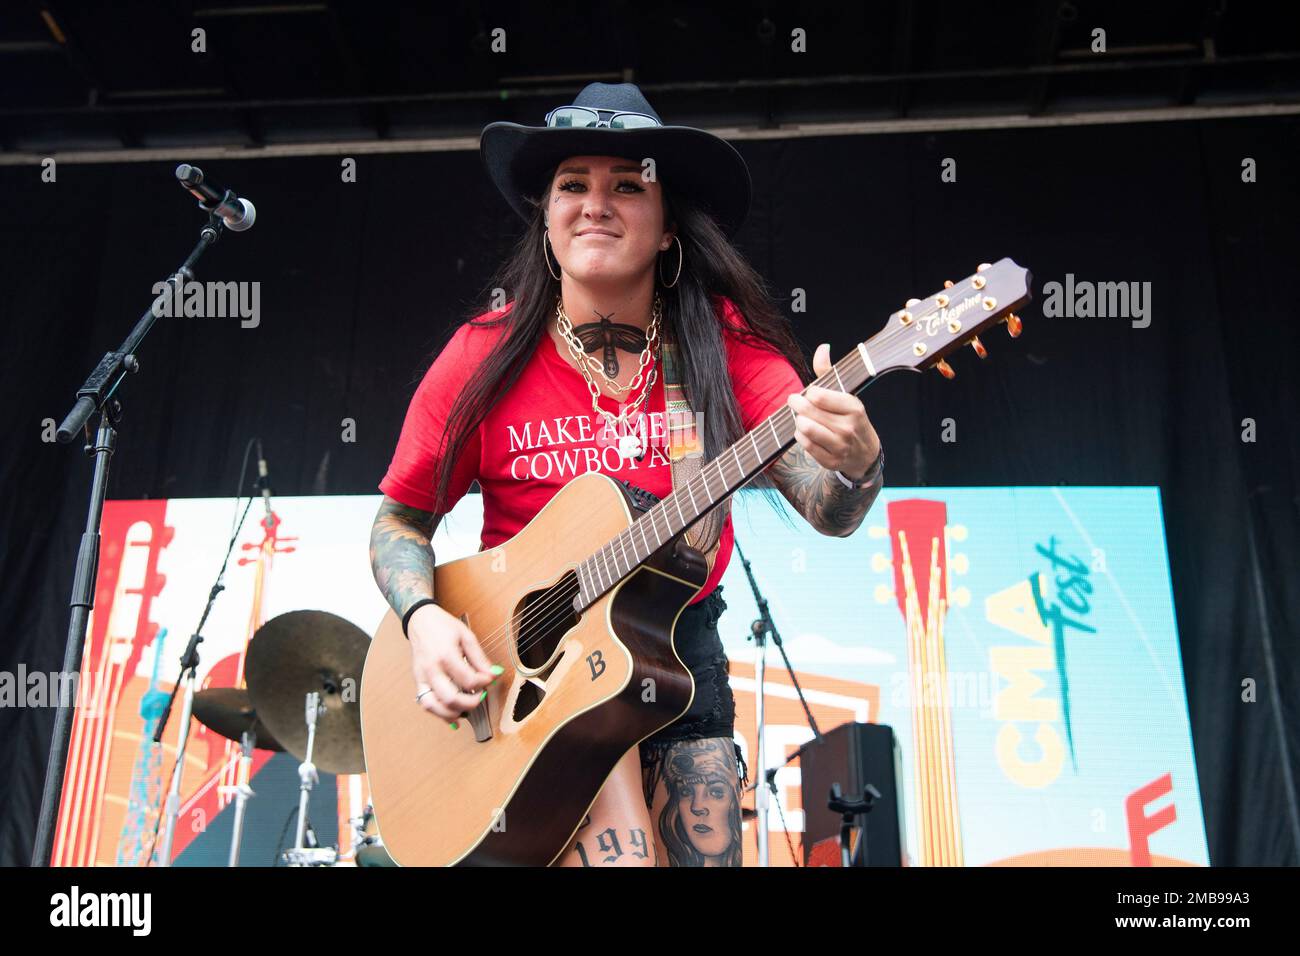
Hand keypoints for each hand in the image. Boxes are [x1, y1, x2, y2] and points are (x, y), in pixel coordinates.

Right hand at [407, 603, 497, 725]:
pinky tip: (453, 715)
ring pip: (433, 706)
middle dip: (470, 703)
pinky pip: (425, 703)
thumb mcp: (467, 636)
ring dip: (452, 713)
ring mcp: (422, 677)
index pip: (468, 680)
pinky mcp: (418, 681)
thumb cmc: (443, 627)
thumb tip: (494, 675)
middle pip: (450, 698)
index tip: (490, 679)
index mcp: (445, 655)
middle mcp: (431, 669)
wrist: (421, 621)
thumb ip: (480, 658)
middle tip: (481, 696)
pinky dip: (439, 713)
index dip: (483, 683)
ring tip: (467, 710)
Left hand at [786, 343, 880, 479]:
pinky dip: (800, 437)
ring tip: (801, 418)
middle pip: (808, 412)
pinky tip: (805, 432)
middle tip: (794, 401)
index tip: (809, 393)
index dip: (809, 393)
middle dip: (797, 404)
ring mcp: (840, 446)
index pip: (819, 396)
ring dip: (798, 421)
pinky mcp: (831, 461)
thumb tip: (822, 347)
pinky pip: (805, 445)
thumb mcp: (845, 394)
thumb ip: (829, 371)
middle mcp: (848, 427)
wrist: (865, 453)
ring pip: (805, 429)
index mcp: (854, 407)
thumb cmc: (850, 418)